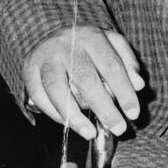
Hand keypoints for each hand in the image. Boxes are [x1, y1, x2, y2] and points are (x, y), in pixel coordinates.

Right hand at [23, 26, 144, 139]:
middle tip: (118, 128)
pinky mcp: (29, 70)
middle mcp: (66, 44)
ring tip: (90, 133)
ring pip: (58, 89)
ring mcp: (45, 57)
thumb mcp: (111, 46)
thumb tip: (138, 85)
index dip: (124, 91)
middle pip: (86, 79)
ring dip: (75, 115)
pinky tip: (71, 124)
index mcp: (91, 36)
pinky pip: (40, 97)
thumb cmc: (87, 46)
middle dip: (104, 108)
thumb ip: (127, 63)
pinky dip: (55, 114)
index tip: (133, 113)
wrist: (51, 35)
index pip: (111, 66)